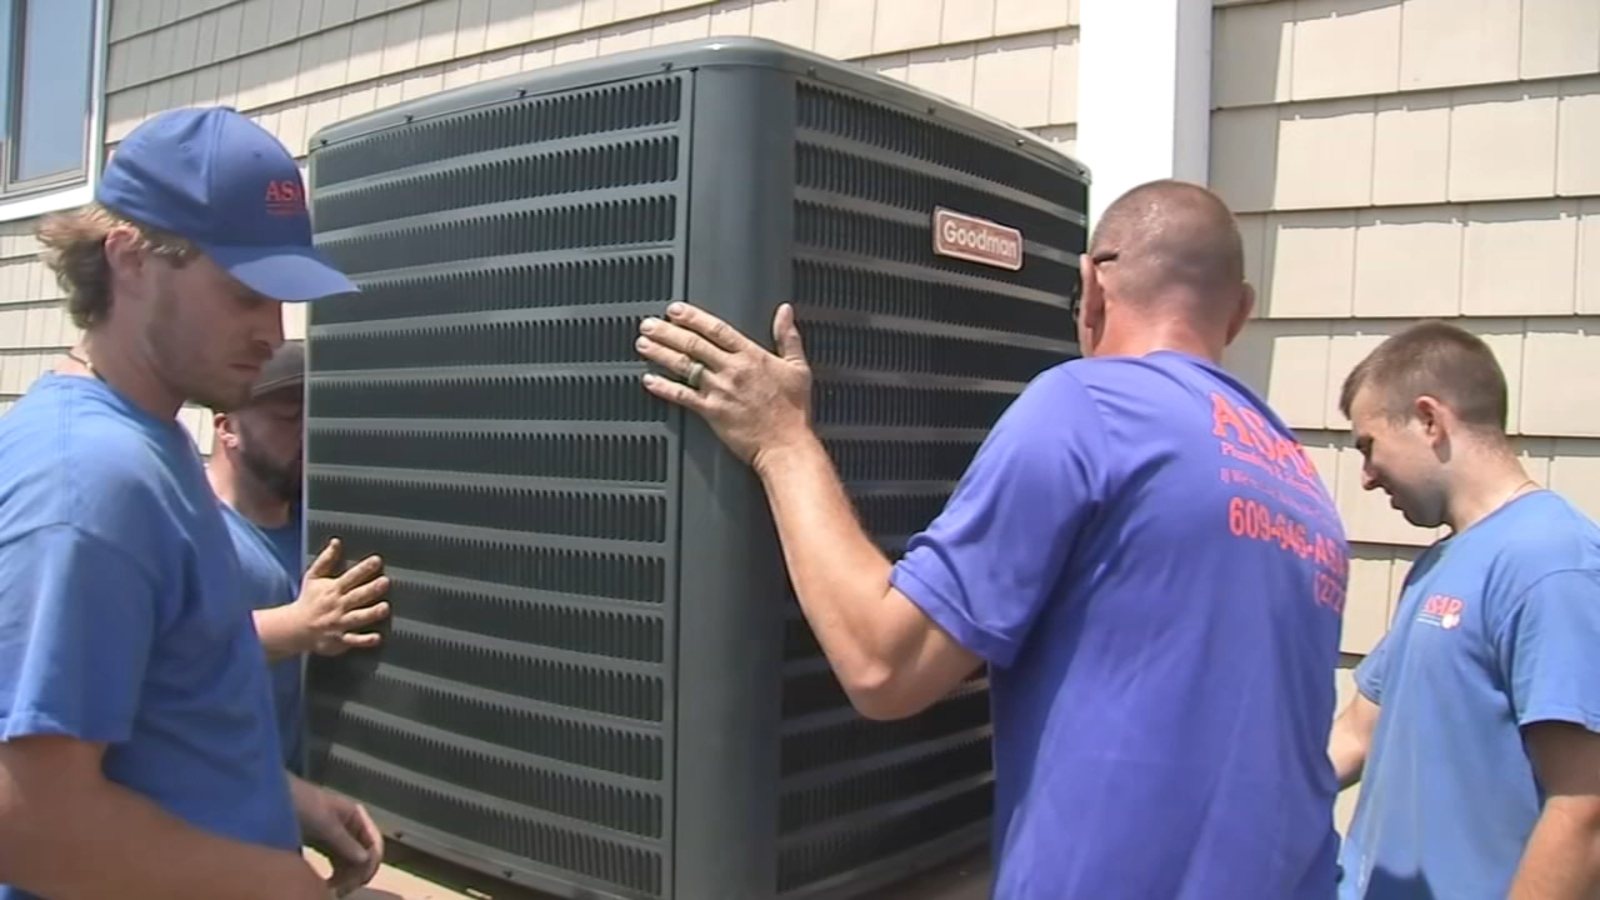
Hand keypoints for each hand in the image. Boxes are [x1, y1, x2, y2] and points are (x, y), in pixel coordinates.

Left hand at [291, 778, 383, 897]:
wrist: (268, 798)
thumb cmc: (300, 804)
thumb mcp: (324, 822)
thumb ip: (345, 842)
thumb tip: (366, 861)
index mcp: (356, 816)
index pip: (374, 844)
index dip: (370, 863)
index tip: (356, 882)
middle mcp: (351, 827)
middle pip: (364, 856)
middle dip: (356, 875)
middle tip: (339, 892)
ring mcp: (337, 838)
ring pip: (351, 864)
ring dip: (346, 879)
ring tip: (330, 891)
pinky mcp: (323, 847)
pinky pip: (337, 866)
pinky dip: (335, 878)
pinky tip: (326, 886)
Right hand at [293, 538, 390, 656]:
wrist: (294, 628)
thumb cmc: (309, 600)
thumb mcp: (313, 577)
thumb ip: (326, 559)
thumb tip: (337, 541)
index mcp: (334, 589)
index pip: (351, 577)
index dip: (364, 569)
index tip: (377, 560)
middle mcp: (338, 606)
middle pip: (357, 596)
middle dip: (371, 589)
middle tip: (385, 582)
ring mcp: (339, 623)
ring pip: (357, 618)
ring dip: (371, 613)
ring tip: (385, 608)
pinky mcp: (340, 639)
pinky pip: (353, 640)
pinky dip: (364, 640)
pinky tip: (377, 638)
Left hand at [636, 302, 812, 468]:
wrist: (786, 446)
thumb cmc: (793, 411)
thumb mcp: (797, 368)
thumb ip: (788, 337)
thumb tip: (785, 311)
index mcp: (752, 356)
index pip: (717, 329)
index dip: (693, 317)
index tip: (676, 310)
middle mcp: (732, 370)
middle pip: (694, 344)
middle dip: (668, 331)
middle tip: (649, 324)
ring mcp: (720, 391)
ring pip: (684, 366)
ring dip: (660, 353)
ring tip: (643, 344)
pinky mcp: (711, 412)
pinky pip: (682, 397)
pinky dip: (664, 388)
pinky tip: (649, 380)